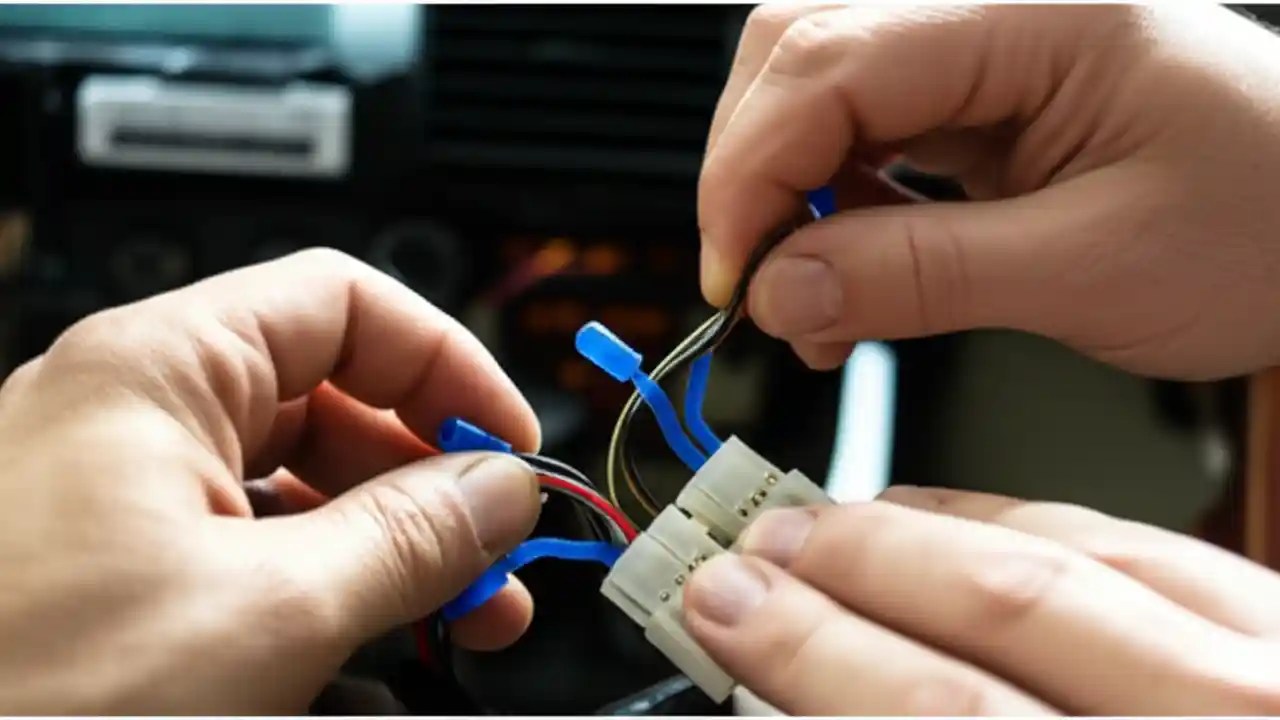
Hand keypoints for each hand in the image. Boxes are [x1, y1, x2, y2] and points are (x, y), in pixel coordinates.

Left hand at [0, 249, 542, 712]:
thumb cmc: (29, 695)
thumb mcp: (267, 614)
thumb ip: (408, 538)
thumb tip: (498, 491)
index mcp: (160, 371)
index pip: (348, 306)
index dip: (448, 367)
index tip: (507, 449)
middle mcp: (133, 414)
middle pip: (333, 401)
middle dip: (429, 480)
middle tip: (494, 563)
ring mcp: (118, 494)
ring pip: (296, 485)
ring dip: (386, 547)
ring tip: (451, 620)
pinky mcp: (113, 569)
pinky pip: (247, 548)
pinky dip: (319, 589)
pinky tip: (360, 651)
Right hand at [683, 487, 1279, 714]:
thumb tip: (796, 700)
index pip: (942, 715)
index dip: (811, 649)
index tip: (729, 608)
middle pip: (1003, 609)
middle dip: (849, 566)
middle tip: (753, 550)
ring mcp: (1276, 674)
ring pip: (1070, 550)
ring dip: (924, 526)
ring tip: (827, 520)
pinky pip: (1139, 534)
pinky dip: (1021, 516)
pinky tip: (951, 515)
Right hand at [701, 4, 1279, 378]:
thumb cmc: (1270, 225)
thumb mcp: (1093, 270)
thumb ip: (921, 276)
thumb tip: (778, 293)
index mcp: (1034, 11)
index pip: (829, 61)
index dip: (753, 171)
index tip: (732, 279)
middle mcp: (993, 11)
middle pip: (798, 52)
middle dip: (752, 172)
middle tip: (753, 287)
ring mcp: (980, 53)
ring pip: (815, 94)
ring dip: (784, 196)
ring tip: (806, 300)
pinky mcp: (975, 101)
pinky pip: (862, 138)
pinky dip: (830, 211)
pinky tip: (846, 273)